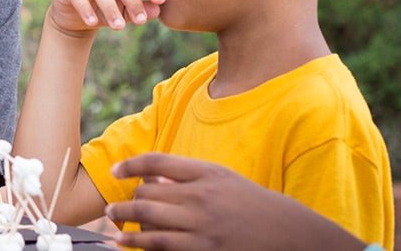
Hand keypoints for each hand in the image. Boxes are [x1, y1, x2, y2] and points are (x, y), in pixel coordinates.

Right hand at [48, 0, 163, 35]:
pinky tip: (93, 23)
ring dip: (110, 8)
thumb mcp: (124, 12)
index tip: (161, 1)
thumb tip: (158, 10)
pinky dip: (86, 9)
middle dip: (132, 0)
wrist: (73, 17)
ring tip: (119, 27)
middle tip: (141, 21)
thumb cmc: (104, 11)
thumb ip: (140, 10)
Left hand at [105, 153, 365, 250]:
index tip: (116, 172)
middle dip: (125, 203)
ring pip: (148, 224)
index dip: (130, 165)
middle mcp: (202, 199)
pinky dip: (142, 246)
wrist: (290, 234)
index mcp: (206, 174)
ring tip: (115, 227)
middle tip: (113, 209)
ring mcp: (203, 228)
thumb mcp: (222, 179)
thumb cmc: (250, 203)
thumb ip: (186, 176)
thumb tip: (148, 179)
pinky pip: (163, 248)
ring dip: (125, 226)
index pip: (156, 162)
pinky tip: (130, 246)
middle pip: (146, 196)